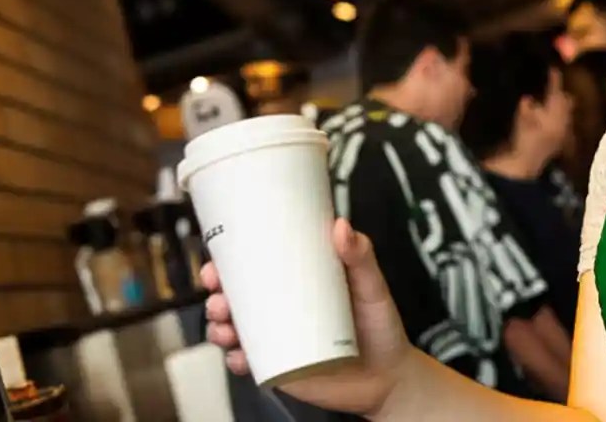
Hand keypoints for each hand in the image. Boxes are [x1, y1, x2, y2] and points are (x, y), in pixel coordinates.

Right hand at [203, 218, 416, 417]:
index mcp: (298, 282)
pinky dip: (236, 360)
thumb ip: (361, 257)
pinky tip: (240, 357)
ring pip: (235, 330)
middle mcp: (282, 309)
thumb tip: (341, 226)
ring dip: (219, 327)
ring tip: (226, 328)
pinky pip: (248, 363)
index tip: (218, 261)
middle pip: (235, 298)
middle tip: (219, 296)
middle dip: (216, 296)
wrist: (389, 378)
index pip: (255, 266)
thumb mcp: (372, 286)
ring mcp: (279, 339)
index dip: (228, 263)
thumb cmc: (380, 326)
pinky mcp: (280, 367)